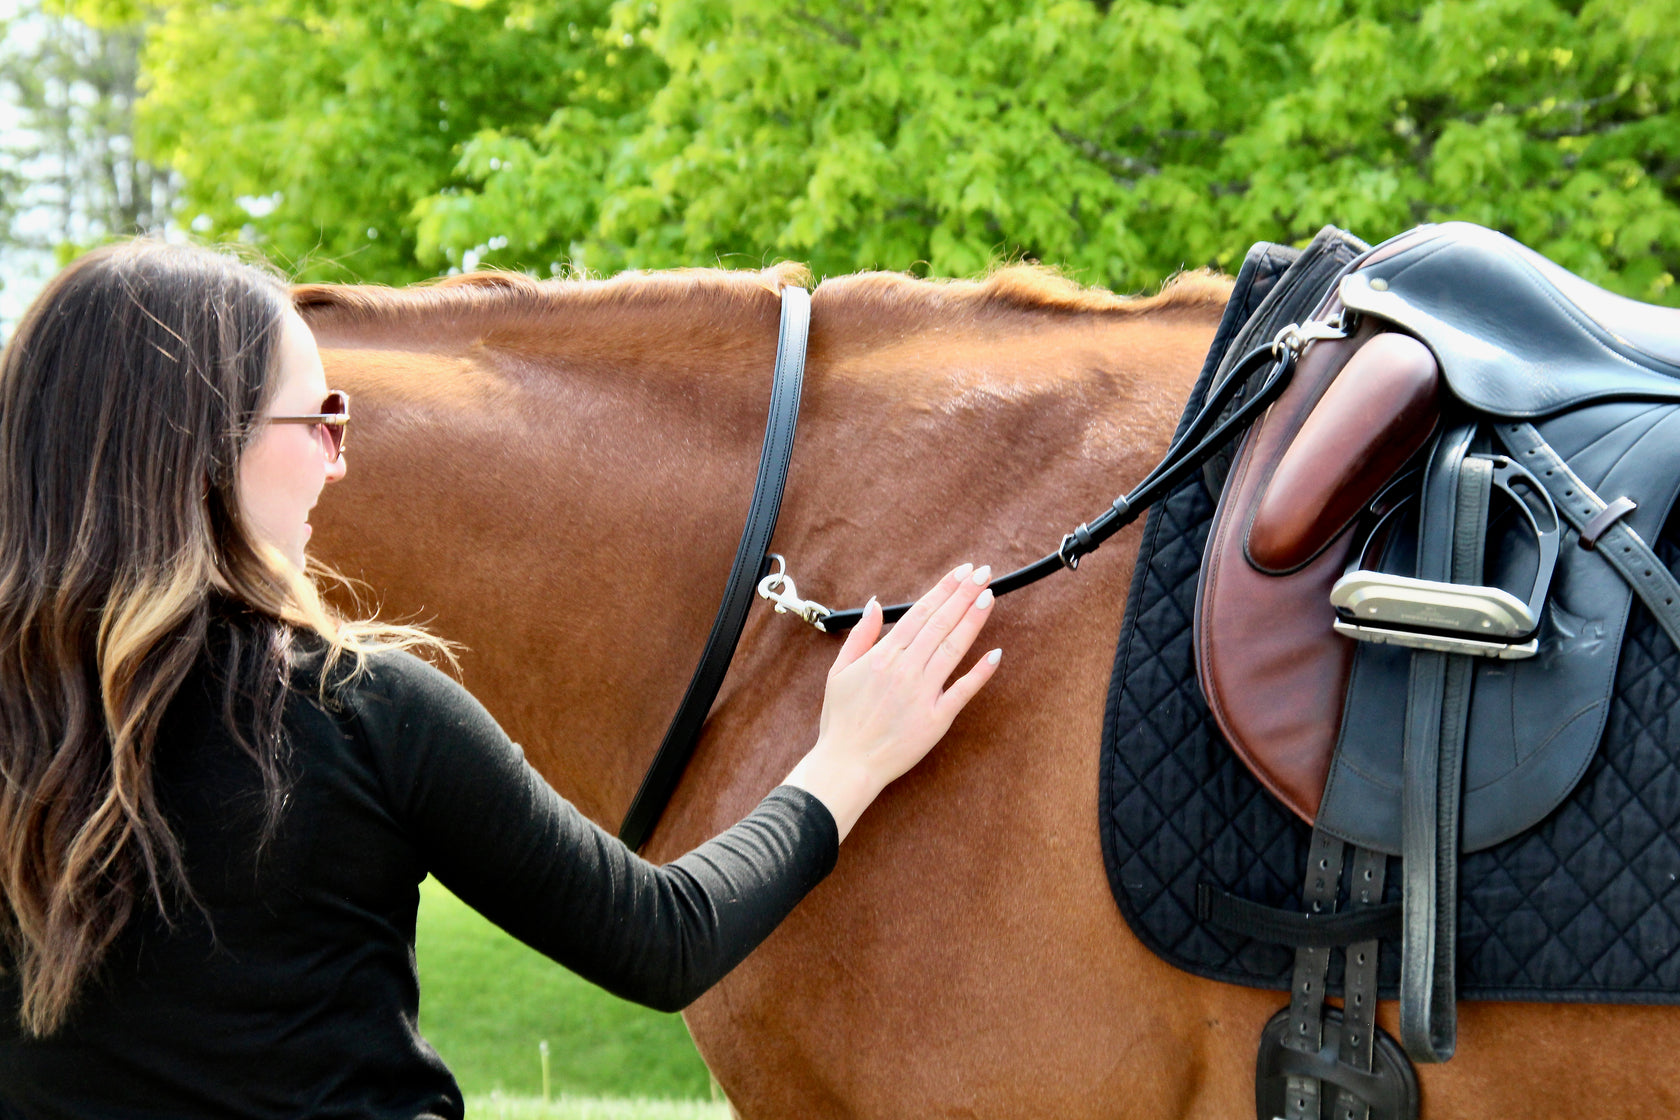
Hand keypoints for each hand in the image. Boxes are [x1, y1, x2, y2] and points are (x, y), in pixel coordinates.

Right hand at [784, 562, 1000, 840]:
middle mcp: (905, 669)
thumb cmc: (842, 719)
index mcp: (883, 656)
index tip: (962, 571)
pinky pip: (962, 692)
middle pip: (940, 624)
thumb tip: (875, 603)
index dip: (944, 589)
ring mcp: (922, 694)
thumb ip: (861, 635)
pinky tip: (996, 653)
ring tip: (989, 597)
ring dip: (972, 621)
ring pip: (953, 649)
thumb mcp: (839, 671)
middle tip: (984, 573)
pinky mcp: (936, 719)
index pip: (920, 612)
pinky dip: (980, 673)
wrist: (847, 763)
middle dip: (964, 595)